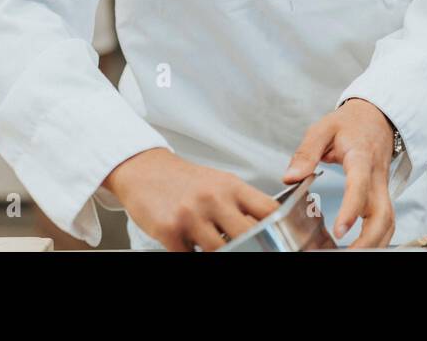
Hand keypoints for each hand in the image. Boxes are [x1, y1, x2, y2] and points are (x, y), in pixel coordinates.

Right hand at [102, 148, 278, 251]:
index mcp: (232, 186)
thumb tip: (268, 228)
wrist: (146, 170)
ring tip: (213, 243)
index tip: (280, 238)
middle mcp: (214, 199)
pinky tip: (191, 244)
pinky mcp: (169, 230)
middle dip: (252, 245)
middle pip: (249, 235)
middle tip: (249, 247)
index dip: (279, 228)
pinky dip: (192, 254)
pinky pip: (189, 256)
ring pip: (220, 251)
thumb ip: (242, 205)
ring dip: (219, 252)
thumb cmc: (186, 181)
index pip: (269, 210)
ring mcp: (191, 215)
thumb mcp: (220, 184)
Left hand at [283, 97, 396, 246]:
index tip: (340, 229)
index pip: (360, 185)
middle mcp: (376, 176)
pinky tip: (362, 248)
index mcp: (361, 157)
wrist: (376, 117)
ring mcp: (383, 187)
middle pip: (382, 212)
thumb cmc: (350, 124)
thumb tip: (291, 176)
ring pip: (388, 221)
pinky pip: (386, 221)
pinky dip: (378, 239)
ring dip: (375, 243)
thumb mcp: (323, 128)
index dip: (352, 208)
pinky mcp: (383, 195)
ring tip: (352, 255)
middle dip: (369, 239)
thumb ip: (306, 152)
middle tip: (348, 253)